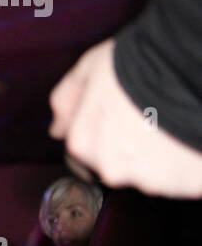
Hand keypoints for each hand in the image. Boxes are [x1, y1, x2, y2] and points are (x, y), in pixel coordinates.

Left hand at [50, 38, 201, 197]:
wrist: (192, 69)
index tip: (120, 117)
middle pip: (116, 165)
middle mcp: (111, 168)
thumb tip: (56, 129)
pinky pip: (182, 176)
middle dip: (128, 148)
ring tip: (173, 125)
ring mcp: (149, 179)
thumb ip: (66, 101)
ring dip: (159, 155)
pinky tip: (190, 136)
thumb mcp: (91, 69)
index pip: (82, 153)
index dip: (102, 132)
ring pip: (150, 172)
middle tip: (149, 119)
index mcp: (82, 142)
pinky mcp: (185, 183)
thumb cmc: (140, 62)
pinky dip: (186, 162)